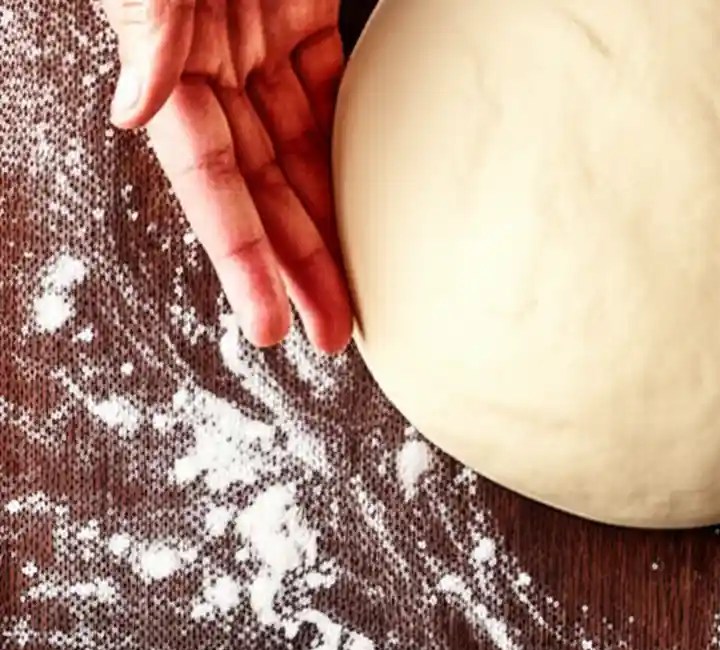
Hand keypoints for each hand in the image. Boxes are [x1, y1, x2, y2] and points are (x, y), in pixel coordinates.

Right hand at [105, 0, 352, 352]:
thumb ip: (148, 33)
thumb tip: (133, 110)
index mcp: (173, 69)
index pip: (213, 185)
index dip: (242, 260)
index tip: (270, 325)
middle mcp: (215, 69)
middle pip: (265, 189)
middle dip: (299, 265)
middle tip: (332, 330)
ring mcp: (259, 44)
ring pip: (301, 151)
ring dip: (329, 216)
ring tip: (358, 281)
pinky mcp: (300, 12)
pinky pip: (328, 87)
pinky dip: (348, 135)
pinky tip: (368, 184)